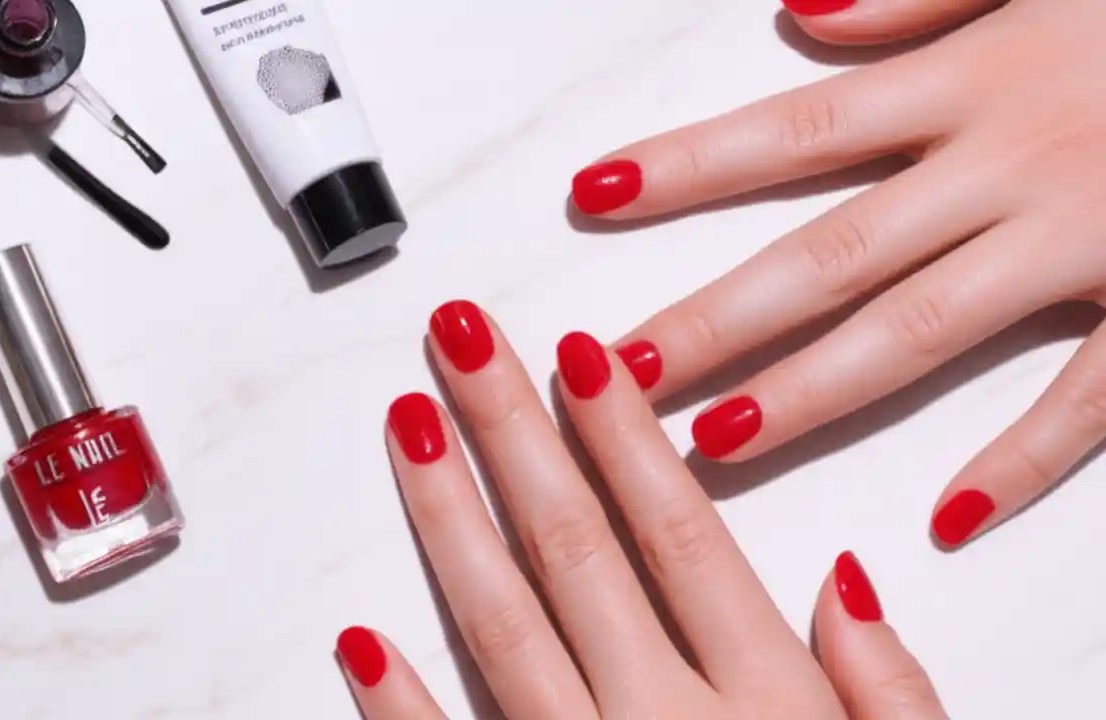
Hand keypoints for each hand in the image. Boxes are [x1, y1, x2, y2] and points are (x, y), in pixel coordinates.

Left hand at [335, 301, 945, 718]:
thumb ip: (891, 690)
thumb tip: (844, 575)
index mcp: (769, 708)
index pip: (681, 535)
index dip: (625, 436)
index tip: (577, 354)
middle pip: (578, 550)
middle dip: (514, 432)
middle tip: (461, 339)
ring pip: (504, 627)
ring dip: (451, 519)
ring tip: (409, 424)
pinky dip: (399, 706)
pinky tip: (358, 635)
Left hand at [572, 0, 1105, 547]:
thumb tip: (799, 12)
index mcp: (975, 80)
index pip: (793, 132)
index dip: (685, 165)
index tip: (590, 196)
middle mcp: (1010, 167)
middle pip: (827, 253)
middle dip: (713, 315)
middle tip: (611, 369)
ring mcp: (1088, 243)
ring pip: (921, 333)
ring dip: (811, 393)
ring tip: (709, 445)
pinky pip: (1095, 394)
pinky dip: (1027, 455)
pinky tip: (951, 514)